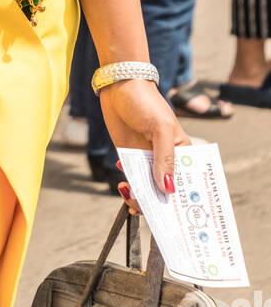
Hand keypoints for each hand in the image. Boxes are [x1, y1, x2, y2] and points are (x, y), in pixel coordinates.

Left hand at [99, 78, 189, 214]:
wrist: (119, 85)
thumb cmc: (145, 101)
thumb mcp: (160, 128)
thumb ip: (164, 159)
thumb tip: (167, 190)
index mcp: (183, 153)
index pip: (187, 184)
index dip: (184, 203)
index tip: (176, 221)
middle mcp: (167, 160)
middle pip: (166, 192)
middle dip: (158, 205)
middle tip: (144, 209)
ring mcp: (147, 160)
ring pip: (147, 190)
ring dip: (140, 199)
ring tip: (129, 195)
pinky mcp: (129, 157)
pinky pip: (132, 180)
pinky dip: (128, 188)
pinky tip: (123, 183)